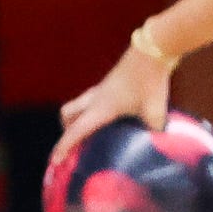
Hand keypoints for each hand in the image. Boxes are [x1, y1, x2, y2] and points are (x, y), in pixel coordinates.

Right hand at [57, 40, 171, 150]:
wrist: (153, 50)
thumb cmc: (149, 81)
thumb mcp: (155, 112)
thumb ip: (153, 131)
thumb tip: (157, 144)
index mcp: (101, 109)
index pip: (76, 131)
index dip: (64, 147)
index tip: (55, 161)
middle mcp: (95, 98)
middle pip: (67, 114)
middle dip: (66, 131)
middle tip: (76, 146)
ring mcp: (101, 89)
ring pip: (77, 105)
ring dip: (77, 119)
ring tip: (91, 135)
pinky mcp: (109, 83)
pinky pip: (90, 100)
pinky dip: (90, 111)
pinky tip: (109, 119)